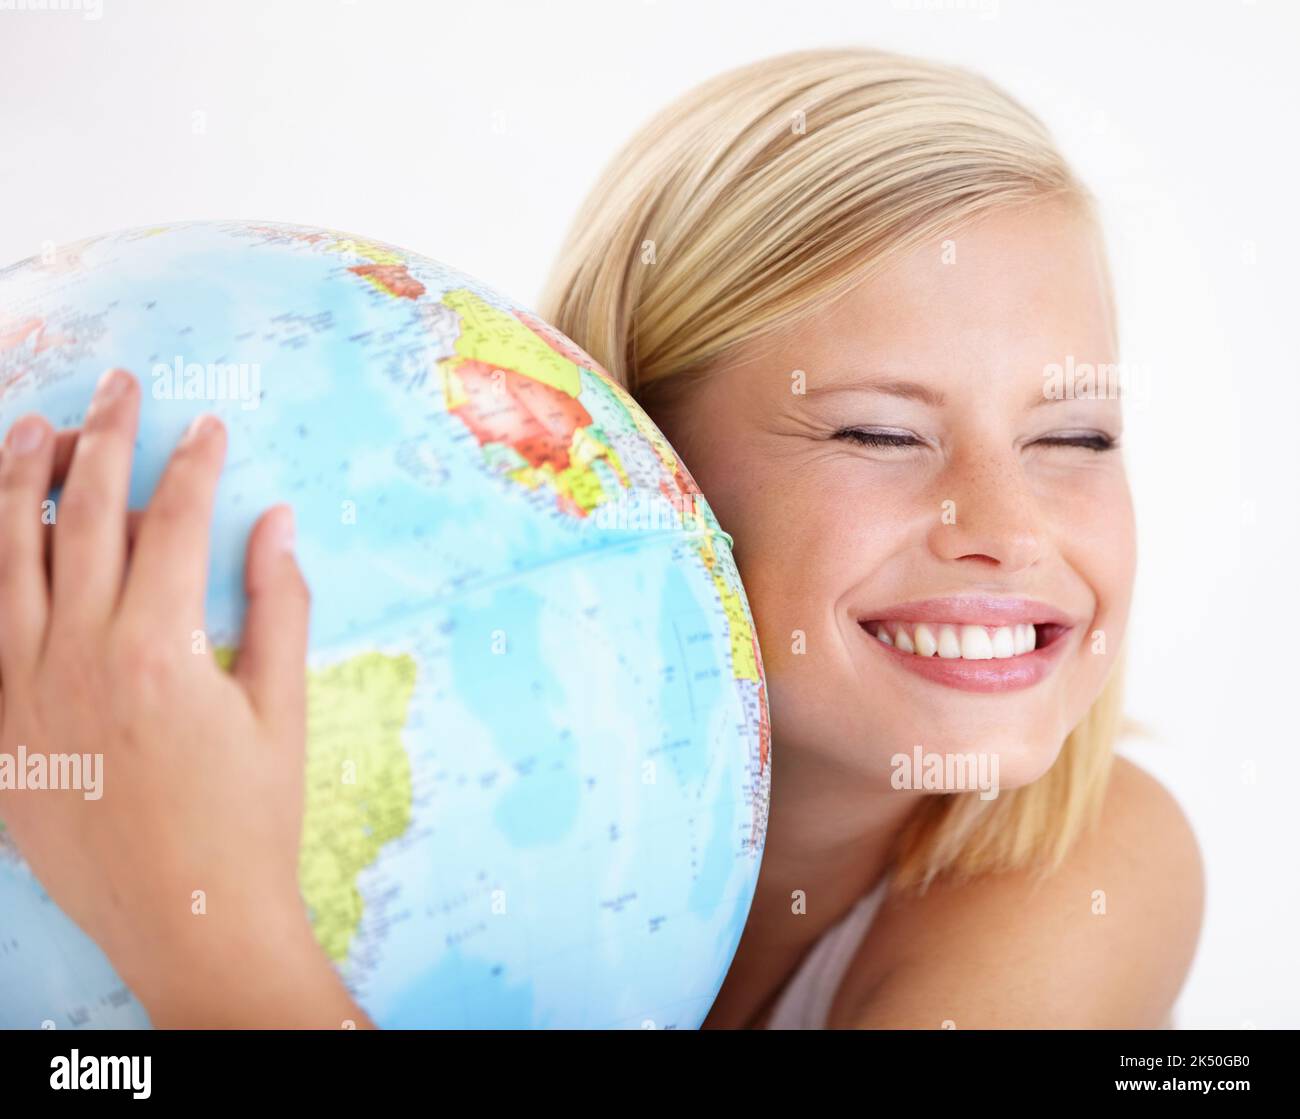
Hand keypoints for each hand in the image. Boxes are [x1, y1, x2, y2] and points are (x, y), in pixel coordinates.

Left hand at [0, 367, 373, 1027]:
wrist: (188, 922)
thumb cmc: (248, 821)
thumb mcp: (282, 713)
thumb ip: (279, 607)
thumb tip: (277, 522)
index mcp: (158, 650)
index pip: (172, 525)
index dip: (191, 466)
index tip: (205, 425)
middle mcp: (77, 658)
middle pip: (84, 519)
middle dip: (105, 441)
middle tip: (120, 388)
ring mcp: (22, 693)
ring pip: (7, 559)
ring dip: (19, 482)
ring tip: (36, 427)